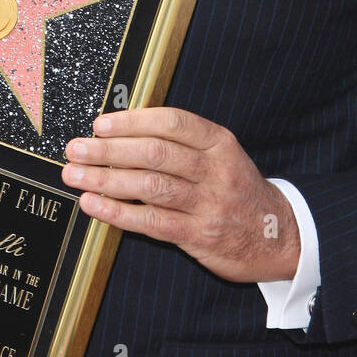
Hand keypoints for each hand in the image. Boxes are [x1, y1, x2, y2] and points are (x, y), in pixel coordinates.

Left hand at [62, 107, 300, 281]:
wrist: (280, 236)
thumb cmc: (239, 192)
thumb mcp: (222, 156)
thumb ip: (183, 144)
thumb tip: (125, 133)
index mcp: (218, 142)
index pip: (171, 122)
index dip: (132, 121)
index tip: (101, 124)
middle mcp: (214, 169)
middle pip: (155, 153)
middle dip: (109, 150)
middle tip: (76, 149)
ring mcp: (207, 203)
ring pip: (149, 185)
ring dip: (106, 179)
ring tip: (75, 175)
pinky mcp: (199, 235)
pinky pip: (151, 222)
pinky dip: (117, 213)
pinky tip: (94, 206)